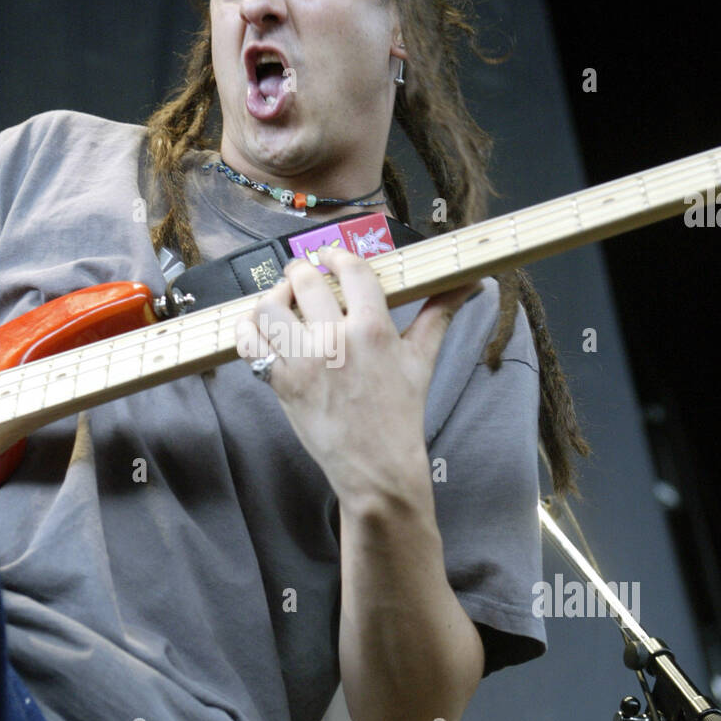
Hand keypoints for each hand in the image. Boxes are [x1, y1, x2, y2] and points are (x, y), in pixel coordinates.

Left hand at [235, 243, 480, 503]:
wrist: (375, 465)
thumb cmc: (400, 412)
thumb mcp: (421, 359)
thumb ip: (439, 313)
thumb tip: (471, 282)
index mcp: (372, 329)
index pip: (349, 269)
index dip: (336, 255)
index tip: (330, 256)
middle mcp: (335, 341)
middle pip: (303, 280)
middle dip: (300, 270)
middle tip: (300, 274)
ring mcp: (304, 362)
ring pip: (270, 307)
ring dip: (273, 297)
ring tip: (281, 301)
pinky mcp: (282, 382)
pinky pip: (250, 343)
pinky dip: (249, 330)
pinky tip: (262, 328)